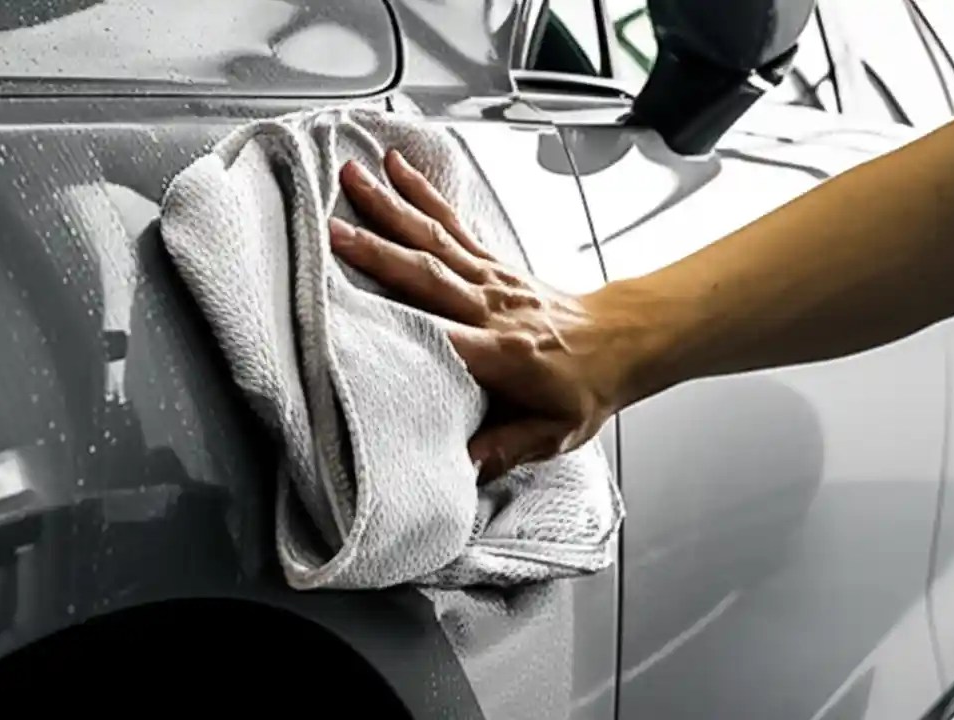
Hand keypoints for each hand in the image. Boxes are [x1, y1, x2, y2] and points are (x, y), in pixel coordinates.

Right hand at [329, 150, 652, 478]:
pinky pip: (452, 225)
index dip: (394, 321)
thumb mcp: (553, 433)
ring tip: (352, 175)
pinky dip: (423, 194)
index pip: (439, 335)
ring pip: (433, 238)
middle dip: (376, 250)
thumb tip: (461, 466)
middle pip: (425, 273)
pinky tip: (398, 169)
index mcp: (501, 352)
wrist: (623, 342)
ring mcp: (491, 279)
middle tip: (330, 228)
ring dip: (390, 206)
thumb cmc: (584, 388)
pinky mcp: (493, 264)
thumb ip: (505, 447)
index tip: (347, 308)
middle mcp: (491, 306)